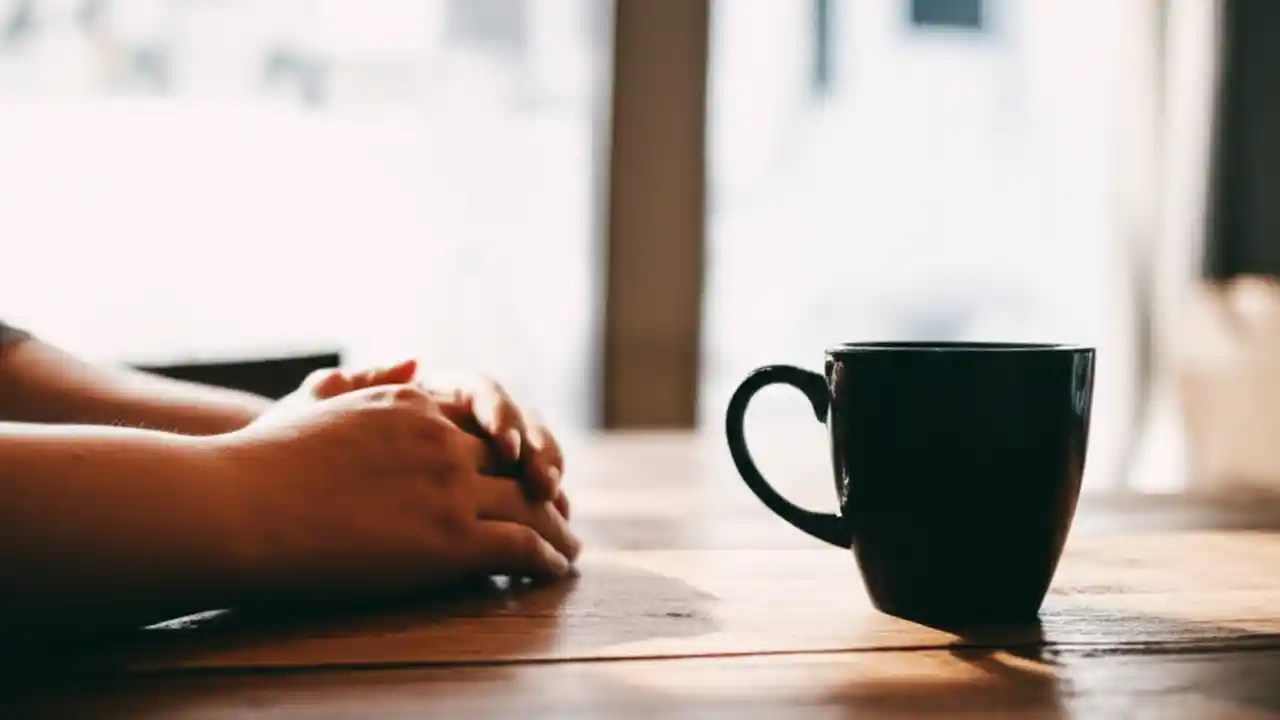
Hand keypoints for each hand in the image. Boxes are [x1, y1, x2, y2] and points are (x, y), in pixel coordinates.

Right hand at [221, 383, 579, 598]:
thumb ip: (366, 380)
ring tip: (570, 546)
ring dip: (556, 527)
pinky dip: (544, 557)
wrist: (237, 507)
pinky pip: (518, 544)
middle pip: (514, 462)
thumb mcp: (316, 404)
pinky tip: (555, 569)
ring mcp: (449, 487)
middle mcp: (439, 438)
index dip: (511, 451)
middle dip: (544, 488)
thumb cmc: (261, 461)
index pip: (480, 424)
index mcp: (411, 404)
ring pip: (528, 504)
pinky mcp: (450, 538)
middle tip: (563, 511)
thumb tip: (414, 358)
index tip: (527, 472)